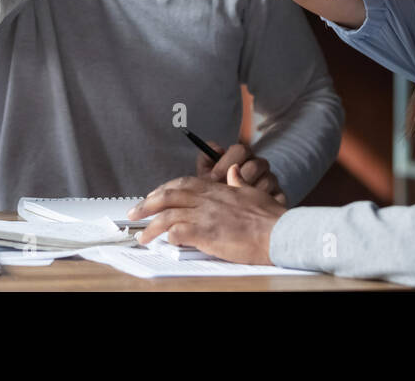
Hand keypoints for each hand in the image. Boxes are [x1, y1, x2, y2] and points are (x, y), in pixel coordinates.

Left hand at [127, 170, 287, 264]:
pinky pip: (180, 232)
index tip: (153, 196)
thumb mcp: (252, 193)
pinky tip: (163, 242)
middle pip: (169, 196)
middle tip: (135, 213)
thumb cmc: (270, 217)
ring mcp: (206, 216)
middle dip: (148, 204)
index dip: (164, 190)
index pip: (183, 184)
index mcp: (217, 189)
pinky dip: (168, 236)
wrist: (280, 232)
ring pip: (169, 216)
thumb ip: (237, 183)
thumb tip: (232, 173)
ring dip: (151, 226)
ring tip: (142, 236)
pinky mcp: (208, 234)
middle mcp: (208, 199)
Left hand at [196, 141, 285, 203]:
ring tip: (236, 205)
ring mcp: (271, 181)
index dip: (226, 162)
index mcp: (243, 158)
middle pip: (255, 165)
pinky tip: (250, 212)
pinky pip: (277, 197)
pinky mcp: (280, 197)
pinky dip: (263, 206)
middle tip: (226, 192)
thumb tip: (217, 149)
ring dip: (250, 195)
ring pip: (267, 181)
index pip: (240, 150)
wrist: (232, 216)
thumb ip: (206, 159)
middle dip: (237, 181)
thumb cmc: (218, 194)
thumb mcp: (207, 176)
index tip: (214, 177)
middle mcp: (260, 167)